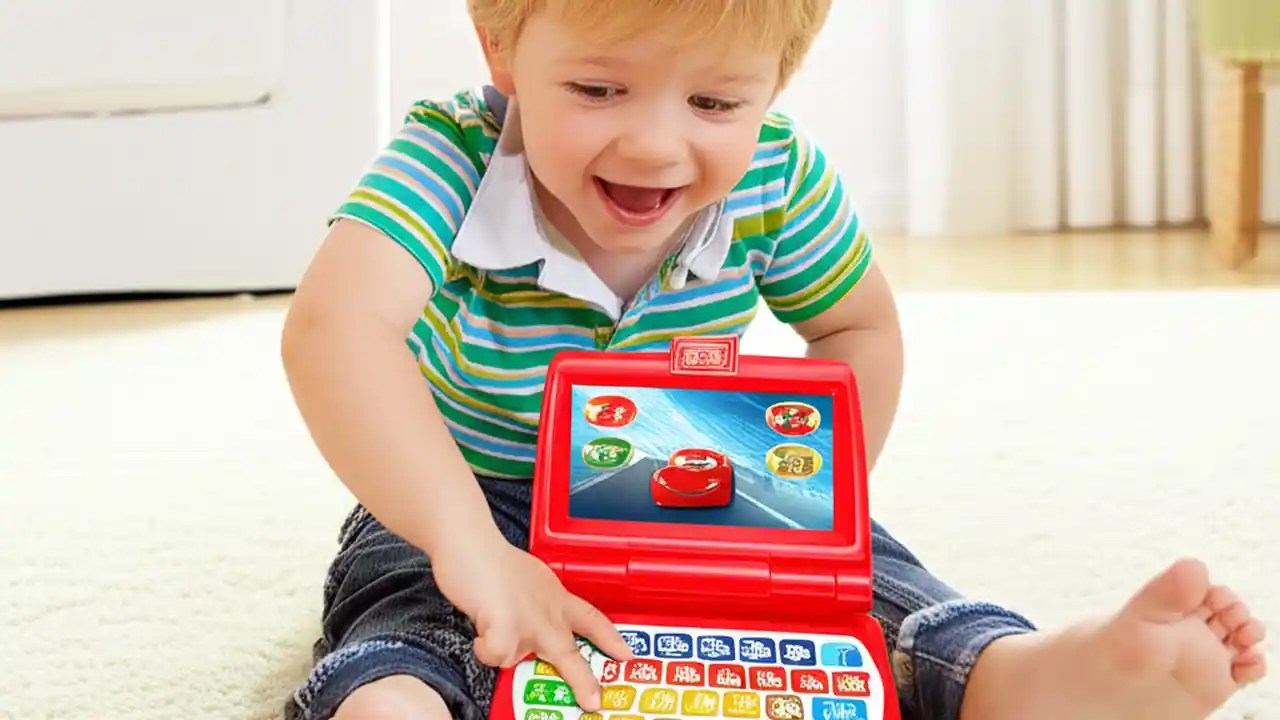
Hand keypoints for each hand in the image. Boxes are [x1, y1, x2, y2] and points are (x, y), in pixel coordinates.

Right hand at [433, 533, 633, 711]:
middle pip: (570, 653)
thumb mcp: (529, 579)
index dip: (610, 639)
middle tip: (594, 702)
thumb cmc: (491, 559)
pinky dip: (483, 648)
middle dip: (583, 682)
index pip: (591, 619)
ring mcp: (528, 622)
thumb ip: (537, 603)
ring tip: (489, 630)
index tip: (626, 654)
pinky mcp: (505, 630)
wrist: (471, 544)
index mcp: (556, 597)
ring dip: (502, 652)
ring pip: (519, 659)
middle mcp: (547, 612)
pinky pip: (495, 656)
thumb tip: (529, 625)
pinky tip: (479, 631)